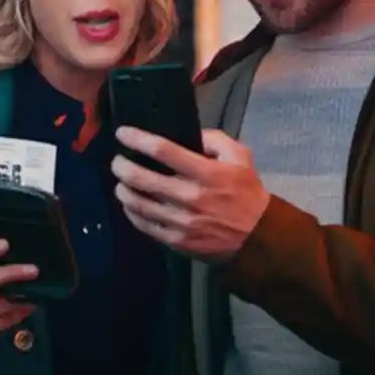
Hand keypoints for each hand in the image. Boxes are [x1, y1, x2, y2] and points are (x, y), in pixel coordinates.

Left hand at [112, 126, 270, 260]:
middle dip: (122, 166)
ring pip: (138, 203)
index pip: (163, 150)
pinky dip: (132, 212)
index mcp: (206, 173)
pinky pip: (145, 225)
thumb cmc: (246, 192)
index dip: (137, 139)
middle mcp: (190, 196)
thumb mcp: (240, 157)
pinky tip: (130, 205)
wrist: (258, 237)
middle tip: (117, 161)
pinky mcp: (177, 241)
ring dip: (123, 190)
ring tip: (120, 182)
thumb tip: (189, 133)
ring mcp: (181, 221)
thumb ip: (214, 139)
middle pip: (142, 177)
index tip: (122, 133)